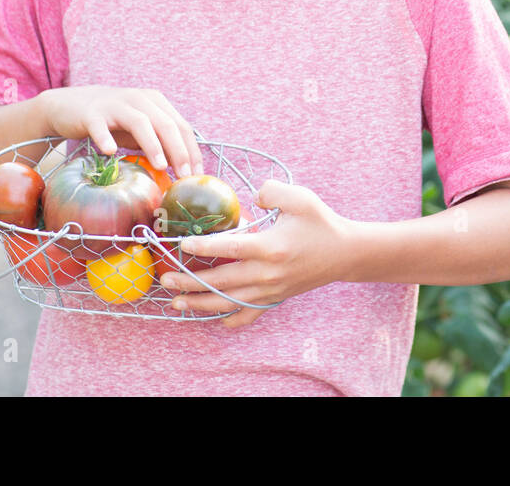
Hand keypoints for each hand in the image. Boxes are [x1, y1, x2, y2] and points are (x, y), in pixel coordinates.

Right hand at [37, 86, 203, 177]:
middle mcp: (139, 99)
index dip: (192, 150)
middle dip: (178, 150)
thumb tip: (181, 172)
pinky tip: (111, 152)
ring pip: (139, 122)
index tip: (196, 174)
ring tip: (160, 165)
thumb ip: (160, 144)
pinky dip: (106, 137)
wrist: (72, 105)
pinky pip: (100, 126)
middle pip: (165, 123)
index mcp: (155, 102)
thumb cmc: (114, 121)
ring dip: (152, 144)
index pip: (181, 126)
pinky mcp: (91, 113)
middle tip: (183, 174)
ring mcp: (115, 105)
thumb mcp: (141, 130)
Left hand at [160, 179, 353, 326]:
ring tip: (176, 301)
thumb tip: (251, 198)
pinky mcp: (276, 298)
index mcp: (271, 247)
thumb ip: (271, 190)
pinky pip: (249, 315)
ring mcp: (271, 290)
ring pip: (228, 302)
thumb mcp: (300, 197)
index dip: (203, 248)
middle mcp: (267, 274)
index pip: (229, 249)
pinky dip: (230, 320)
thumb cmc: (321, 223)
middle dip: (189, 281)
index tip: (182, 245)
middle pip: (220, 281)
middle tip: (165, 279)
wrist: (345, 253)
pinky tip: (215, 319)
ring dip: (200, 303)